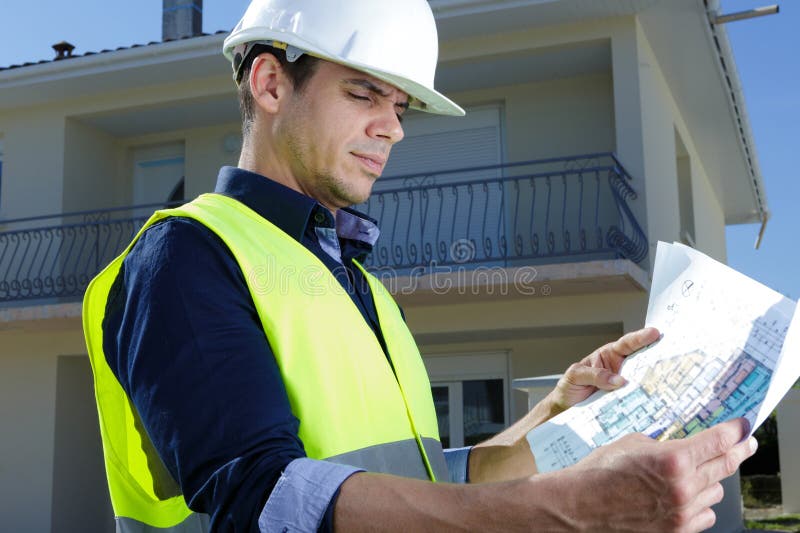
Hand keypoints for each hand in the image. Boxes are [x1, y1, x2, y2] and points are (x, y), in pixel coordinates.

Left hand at [549, 327, 659, 411]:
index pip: (626, 344)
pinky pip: (637, 399)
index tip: (654, 333)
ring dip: (655, 380)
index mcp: (607, 356)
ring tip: (669, 377)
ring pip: (643, 380)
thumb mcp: (575, 376)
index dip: (640, 338)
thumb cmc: (569, 388)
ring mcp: (624, 387)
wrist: (564, 410)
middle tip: (672, 353)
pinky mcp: (625, 402)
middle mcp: (619, 370)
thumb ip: (594, 375)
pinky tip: (656, 400)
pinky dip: (647, 399)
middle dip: (657, 356)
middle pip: (641, 360)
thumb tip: (619, 381)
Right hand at [561, 418, 756, 531]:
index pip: (719, 441)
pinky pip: (704, 515)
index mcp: (674, 459)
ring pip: (717, 492)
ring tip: (695, 474)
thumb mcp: (632, 443)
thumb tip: (681, 446)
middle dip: (738, 451)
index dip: (737, 431)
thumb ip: (664, 445)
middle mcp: (684, 487)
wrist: (579, 506)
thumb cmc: (598, 472)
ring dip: (710, 480)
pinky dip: (699, 504)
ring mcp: (682, 513)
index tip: (744, 427)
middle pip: (726, 465)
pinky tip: (685, 497)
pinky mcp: (677, 531)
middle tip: (745, 444)